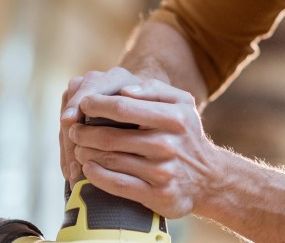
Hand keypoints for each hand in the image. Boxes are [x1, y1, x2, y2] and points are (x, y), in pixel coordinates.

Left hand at [67, 79, 223, 218]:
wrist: (209, 179)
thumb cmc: (186, 136)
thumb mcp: (183, 104)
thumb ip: (155, 90)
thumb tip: (124, 90)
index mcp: (174, 118)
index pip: (123, 108)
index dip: (96, 105)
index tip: (84, 104)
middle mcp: (168, 145)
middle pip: (110, 136)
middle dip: (84, 132)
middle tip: (75, 130)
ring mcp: (162, 172)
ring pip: (109, 160)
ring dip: (86, 153)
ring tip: (79, 147)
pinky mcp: (156, 195)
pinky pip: (116, 183)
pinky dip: (96, 175)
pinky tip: (89, 168)